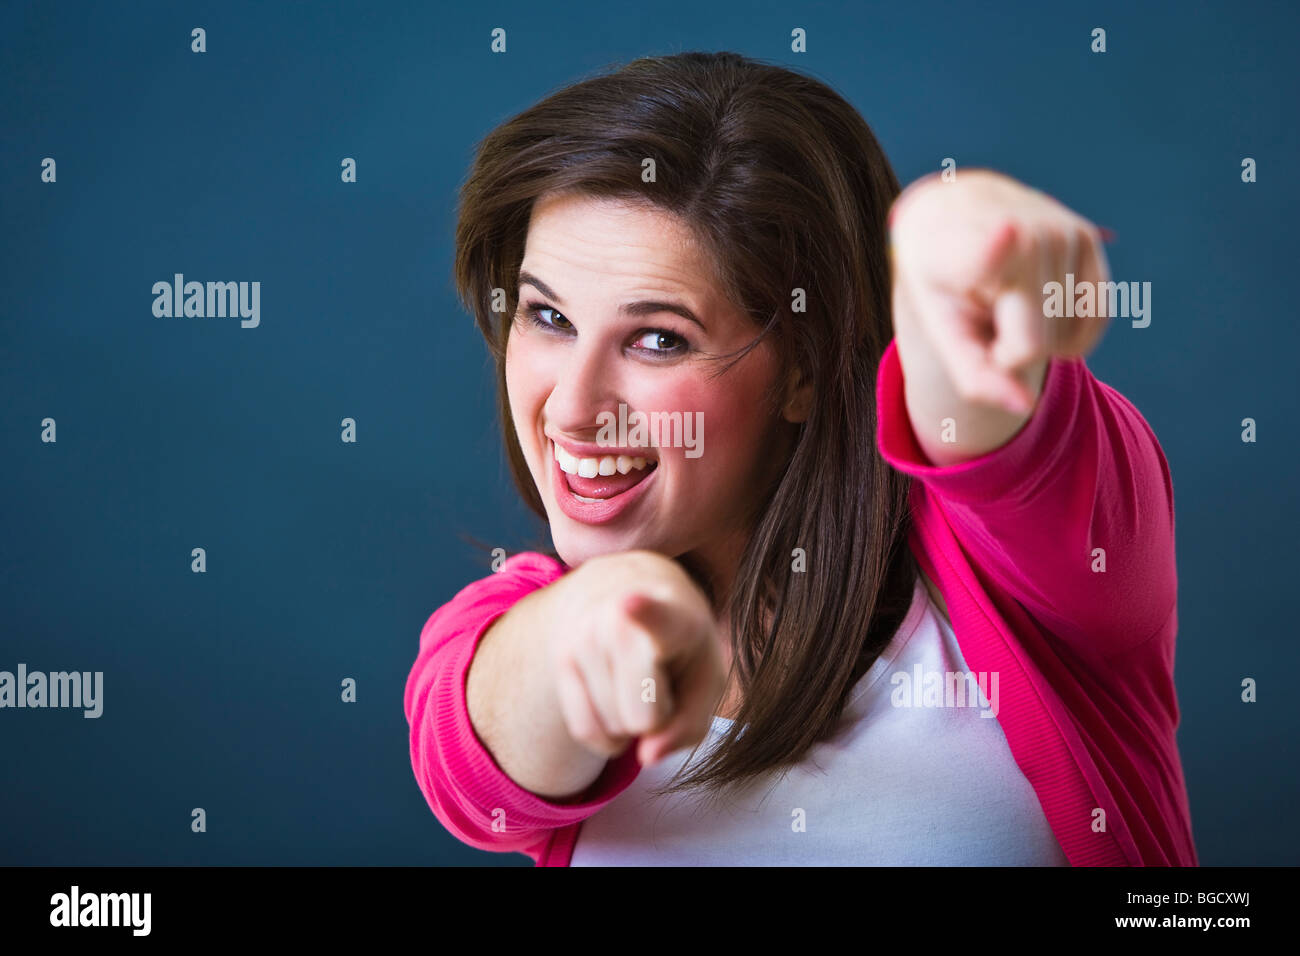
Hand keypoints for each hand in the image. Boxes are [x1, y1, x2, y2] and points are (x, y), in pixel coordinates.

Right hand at [543, 550, 727, 766]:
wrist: (626, 591)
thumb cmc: (681, 645)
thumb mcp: (706, 679)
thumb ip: (689, 725)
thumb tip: (646, 757)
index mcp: (670, 615)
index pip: (654, 615)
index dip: (643, 612)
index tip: (627, 603)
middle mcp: (618, 617)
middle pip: (641, 717)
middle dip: (658, 716)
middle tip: (664, 678)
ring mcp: (584, 636)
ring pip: (614, 727)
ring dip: (631, 720)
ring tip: (638, 675)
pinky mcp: (560, 657)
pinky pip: (585, 730)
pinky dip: (607, 734)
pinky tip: (617, 698)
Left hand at [888, 168, 1110, 413]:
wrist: (958, 215)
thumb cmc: (945, 282)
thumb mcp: (942, 330)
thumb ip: (974, 375)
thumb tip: (1026, 406)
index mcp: (959, 245)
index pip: (985, 253)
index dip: (996, 249)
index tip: (1008, 228)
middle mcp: (1018, 228)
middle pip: (1033, 342)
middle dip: (1008, 351)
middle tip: (983, 313)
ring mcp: (1059, 230)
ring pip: (1065, 336)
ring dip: (1038, 340)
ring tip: (1006, 300)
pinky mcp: (1088, 236)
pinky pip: (1095, 318)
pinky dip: (1069, 333)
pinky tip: (1038, 309)